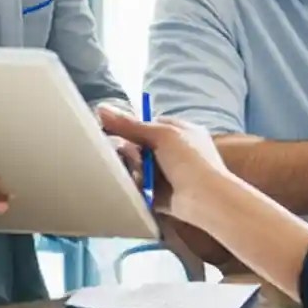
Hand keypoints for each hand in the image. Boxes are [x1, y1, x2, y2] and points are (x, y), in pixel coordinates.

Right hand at [97, 106, 232, 223]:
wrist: (206, 199)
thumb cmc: (190, 159)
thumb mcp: (161, 135)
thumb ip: (130, 125)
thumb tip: (100, 108)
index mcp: (180, 131)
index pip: (149, 125)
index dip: (132, 128)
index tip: (113, 132)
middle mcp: (176, 151)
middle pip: (141, 147)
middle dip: (132, 152)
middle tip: (133, 157)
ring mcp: (170, 173)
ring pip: (139, 168)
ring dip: (135, 171)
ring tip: (139, 175)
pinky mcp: (163, 195)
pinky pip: (142, 188)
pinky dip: (138, 188)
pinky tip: (138, 188)